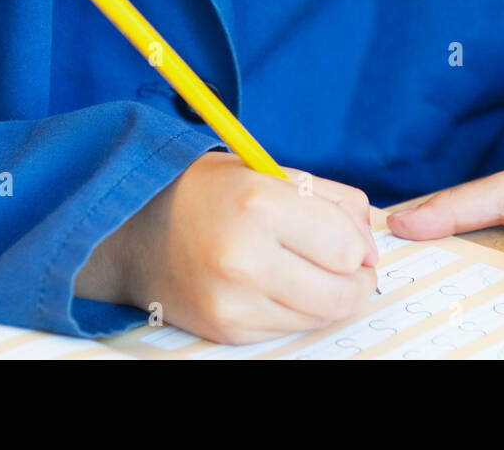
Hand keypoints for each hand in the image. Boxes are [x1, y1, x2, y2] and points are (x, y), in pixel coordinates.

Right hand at [76, 151, 378, 344]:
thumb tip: (370, 243)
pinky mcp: (227, 330)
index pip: (347, 247)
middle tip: (344, 264)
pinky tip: (271, 284)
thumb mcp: (270, 173)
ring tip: (304, 270)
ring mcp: (234, 302)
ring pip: (319, 316)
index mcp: (260, 205)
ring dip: (325, 296)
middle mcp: (246, 258)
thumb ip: (333, 200)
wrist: (133, 230)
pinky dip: (291, 309)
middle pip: (341, 293)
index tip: (349, 239)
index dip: (357, 244)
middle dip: (354, 279)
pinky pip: (287, 328)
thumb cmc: (208, 193)